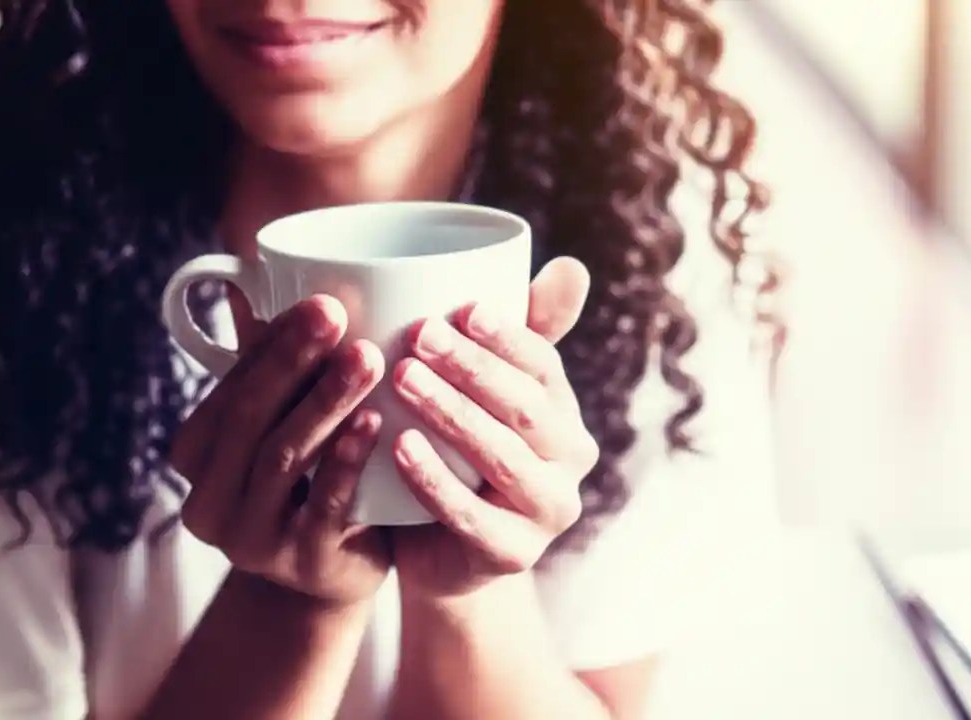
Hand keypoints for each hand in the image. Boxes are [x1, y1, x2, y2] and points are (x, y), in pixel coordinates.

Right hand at [170, 295, 390, 606]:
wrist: (334, 574)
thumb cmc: (313, 480)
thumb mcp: (286, 424)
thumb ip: (275, 367)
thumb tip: (260, 271)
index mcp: (197, 453)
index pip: (231, 385)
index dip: (271, 341)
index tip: (318, 297)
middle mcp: (208, 499)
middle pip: (249, 416)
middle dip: (292, 360)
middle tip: (334, 313)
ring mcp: (249, 538)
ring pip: (283, 457)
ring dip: (324, 401)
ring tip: (367, 358)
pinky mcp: (299, 564)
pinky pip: (324, 505)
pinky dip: (346, 460)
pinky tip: (373, 423)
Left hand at [389, 258, 596, 598]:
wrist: (442, 557)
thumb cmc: (457, 458)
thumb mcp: (483, 397)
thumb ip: (514, 336)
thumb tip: (571, 268)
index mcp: (564, 413)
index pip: (544, 366)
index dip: (508, 337)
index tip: (463, 307)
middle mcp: (570, 461)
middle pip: (525, 409)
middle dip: (473, 369)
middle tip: (419, 336)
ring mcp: (548, 512)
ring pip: (503, 458)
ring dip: (453, 414)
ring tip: (403, 379)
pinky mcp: (514, 556)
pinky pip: (472, 517)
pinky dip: (435, 481)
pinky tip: (399, 447)